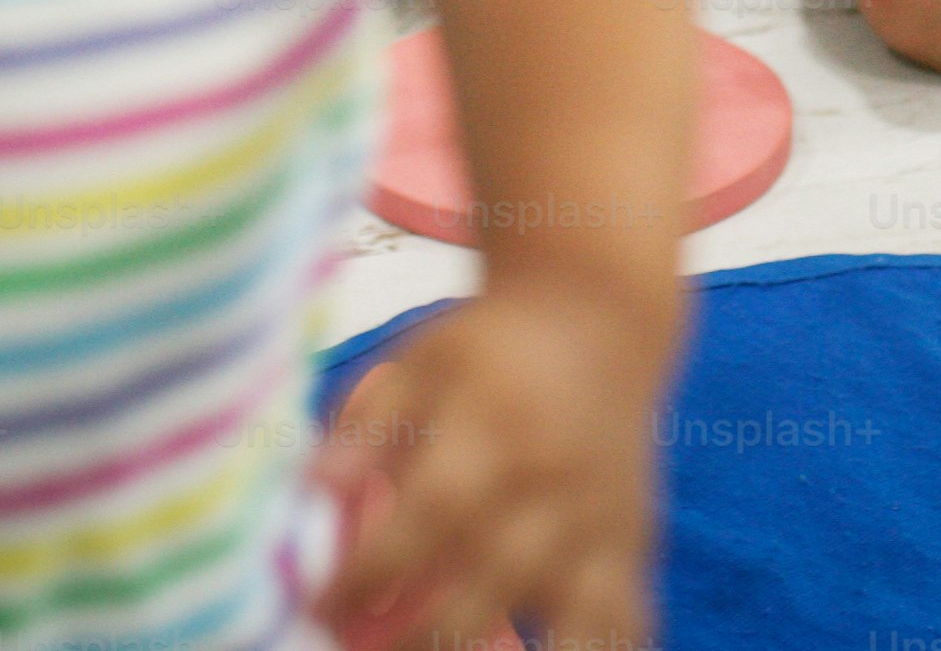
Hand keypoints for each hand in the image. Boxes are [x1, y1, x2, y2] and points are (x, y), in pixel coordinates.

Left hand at [315, 279, 671, 650]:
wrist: (594, 322)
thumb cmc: (488, 352)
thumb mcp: (420, 365)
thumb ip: (365, 430)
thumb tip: (309, 492)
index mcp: (495, 428)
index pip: (431, 512)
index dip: (372, 569)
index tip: (316, 606)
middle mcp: (552, 483)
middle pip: (493, 578)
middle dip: (418, 634)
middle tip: (357, 646)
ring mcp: (599, 523)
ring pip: (570, 616)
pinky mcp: (631, 547)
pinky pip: (625, 620)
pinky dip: (597, 649)